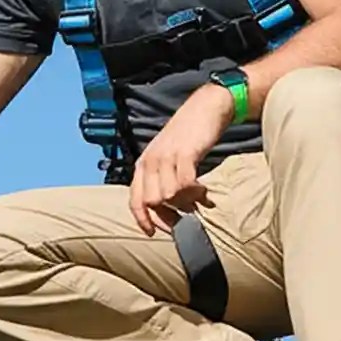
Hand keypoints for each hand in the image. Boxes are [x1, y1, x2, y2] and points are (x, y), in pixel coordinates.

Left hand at [129, 84, 232, 235]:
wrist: (206, 108)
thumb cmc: (189, 135)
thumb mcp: (169, 157)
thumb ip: (165, 180)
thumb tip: (175, 211)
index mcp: (143, 163)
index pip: (135, 199)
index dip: (142, 219)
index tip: (153, 233)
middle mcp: (150, 161)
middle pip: (152, 201)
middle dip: (170, 214)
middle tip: (189, 213)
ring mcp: (166, 157)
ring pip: (168, 196)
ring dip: (186, 203)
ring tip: (200, 199)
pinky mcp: (184, 154)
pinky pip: (185, 184)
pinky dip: (195, 193)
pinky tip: (204, 191)